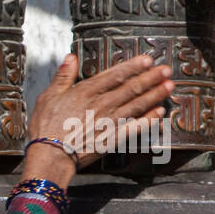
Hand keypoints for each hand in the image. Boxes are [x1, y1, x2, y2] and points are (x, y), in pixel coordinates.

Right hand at [22, 53, 174, 189]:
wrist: (51, 156)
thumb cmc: (46, 127)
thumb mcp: (48, 97)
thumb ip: (63, 76)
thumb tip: (71, 58)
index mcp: (87, 92)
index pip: (115, 75)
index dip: (133, 66)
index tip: (148, 60)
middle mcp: (103, 104)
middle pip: (131, 88)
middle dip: (151, 78)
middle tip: (167, 70)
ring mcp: (110, 122)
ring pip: (137, 105)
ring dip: (154, 95)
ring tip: (169, 86)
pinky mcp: (113, 139)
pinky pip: (135, 127)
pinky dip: (148, 120)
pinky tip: (159, 113)